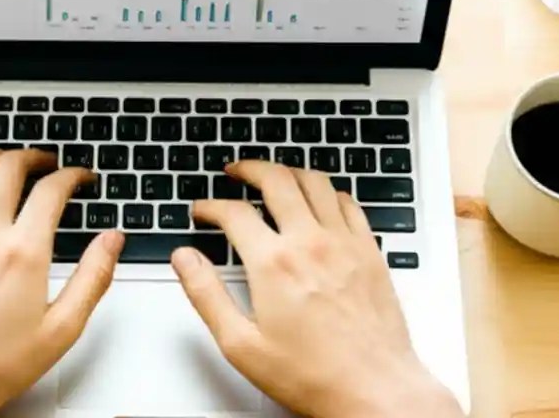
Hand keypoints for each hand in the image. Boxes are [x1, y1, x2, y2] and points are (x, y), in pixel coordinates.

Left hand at [0, 149, 123, 417]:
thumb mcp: (62, 328)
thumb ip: (93, 278)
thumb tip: (112, 242)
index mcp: (23, 252)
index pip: (52, 189)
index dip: (73, 175)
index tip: (81, 177)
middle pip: (9, 167)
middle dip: (35, 156)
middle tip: (48, 162)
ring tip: (8, 159)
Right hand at [171, 161, 461, 417]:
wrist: (374, 390)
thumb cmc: (313, 375)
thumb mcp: (241, 344)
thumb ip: (206, 295)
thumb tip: (184, 260)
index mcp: (273, 264)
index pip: (233, 212)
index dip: (211, 205)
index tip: (203, 211)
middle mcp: (310, 243)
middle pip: (276, 179)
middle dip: (249, 168)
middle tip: (236, 171)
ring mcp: (344, 243)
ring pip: (315, 182)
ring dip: (289, 171)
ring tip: (274, 175)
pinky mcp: (370, 251)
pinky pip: (349, 203)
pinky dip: (328, 192)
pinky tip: (320, 199)